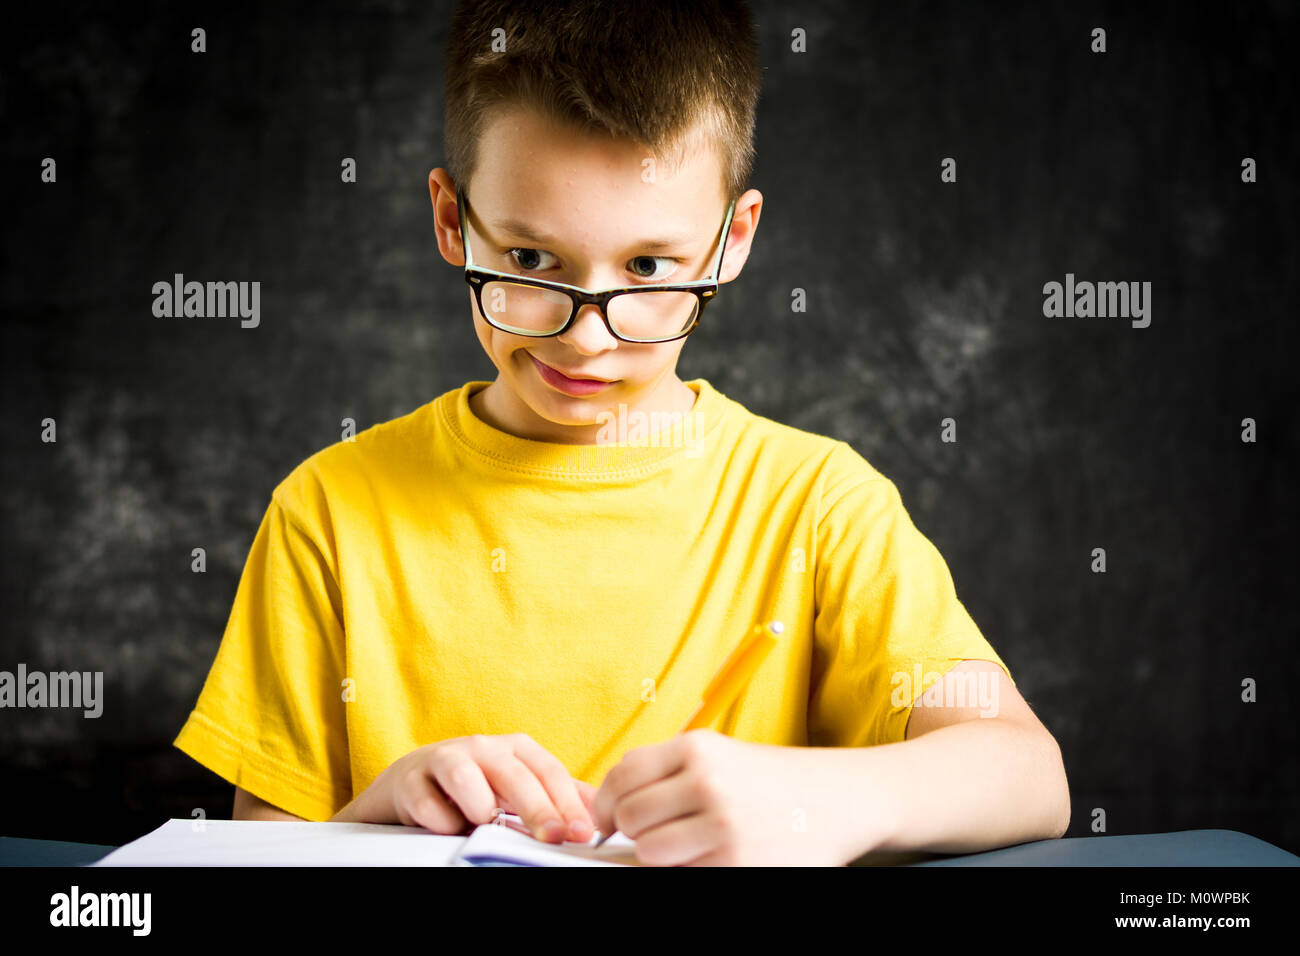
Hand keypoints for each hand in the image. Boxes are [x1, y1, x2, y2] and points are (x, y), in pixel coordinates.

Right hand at [340, 733, 595, 843]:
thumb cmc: (476, 785)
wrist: (412, 781)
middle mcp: (482, 747)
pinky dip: (441, 821)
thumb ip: (559, 796)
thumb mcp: (520, 787)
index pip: (549, 772)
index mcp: (516, 749)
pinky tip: (447, 827)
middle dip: (537, 809)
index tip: (582, 834)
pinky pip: (429, 805)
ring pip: (466, 778)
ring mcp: (444, 759)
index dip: (568, 803)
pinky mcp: (410, 781)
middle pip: (515, 775)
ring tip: (483, 824)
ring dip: (480, 807)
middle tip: (553, 838)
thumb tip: (602, 813)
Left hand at [591, 729, 857, 865]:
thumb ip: (665, 774)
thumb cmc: (768, 782)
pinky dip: (688, 871)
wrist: (839, 799)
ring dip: (658, 857)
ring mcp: (723, 826)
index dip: (604, 803)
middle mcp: (707, 782)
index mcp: (697, 748)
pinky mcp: (736, 864)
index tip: (606, 820)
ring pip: (649, 852)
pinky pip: (681, 875)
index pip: (622, 775)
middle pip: (629, 817)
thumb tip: (605, 808)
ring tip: (686, 848)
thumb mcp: (718, 757)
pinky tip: (710, 859)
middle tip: (656, 833)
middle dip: (633, 831)